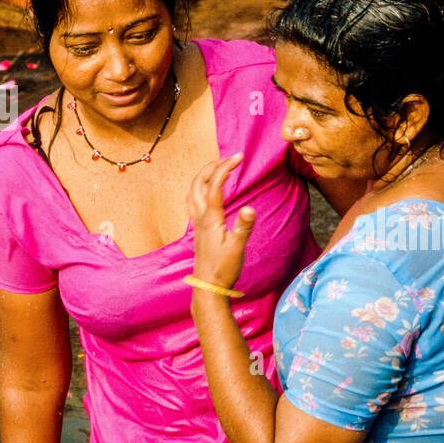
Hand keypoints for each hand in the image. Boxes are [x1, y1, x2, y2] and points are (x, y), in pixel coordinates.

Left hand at [189, 153, 251, 289]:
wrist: (208, 285)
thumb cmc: (224, 268)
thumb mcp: (237, 248)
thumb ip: (243, 227)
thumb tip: (250, 208)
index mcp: (210, 218)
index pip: (215, 185)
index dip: (226, 168)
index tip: (239, 157)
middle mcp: (200, 216)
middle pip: (200, 182)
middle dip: (213, 166)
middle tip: (230, 158)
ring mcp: (197, 222)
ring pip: (193, 190)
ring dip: (204, 175)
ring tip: (217, 167)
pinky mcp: (198, 228)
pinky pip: (193, 201)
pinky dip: (199, 188)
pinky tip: (206, 191)